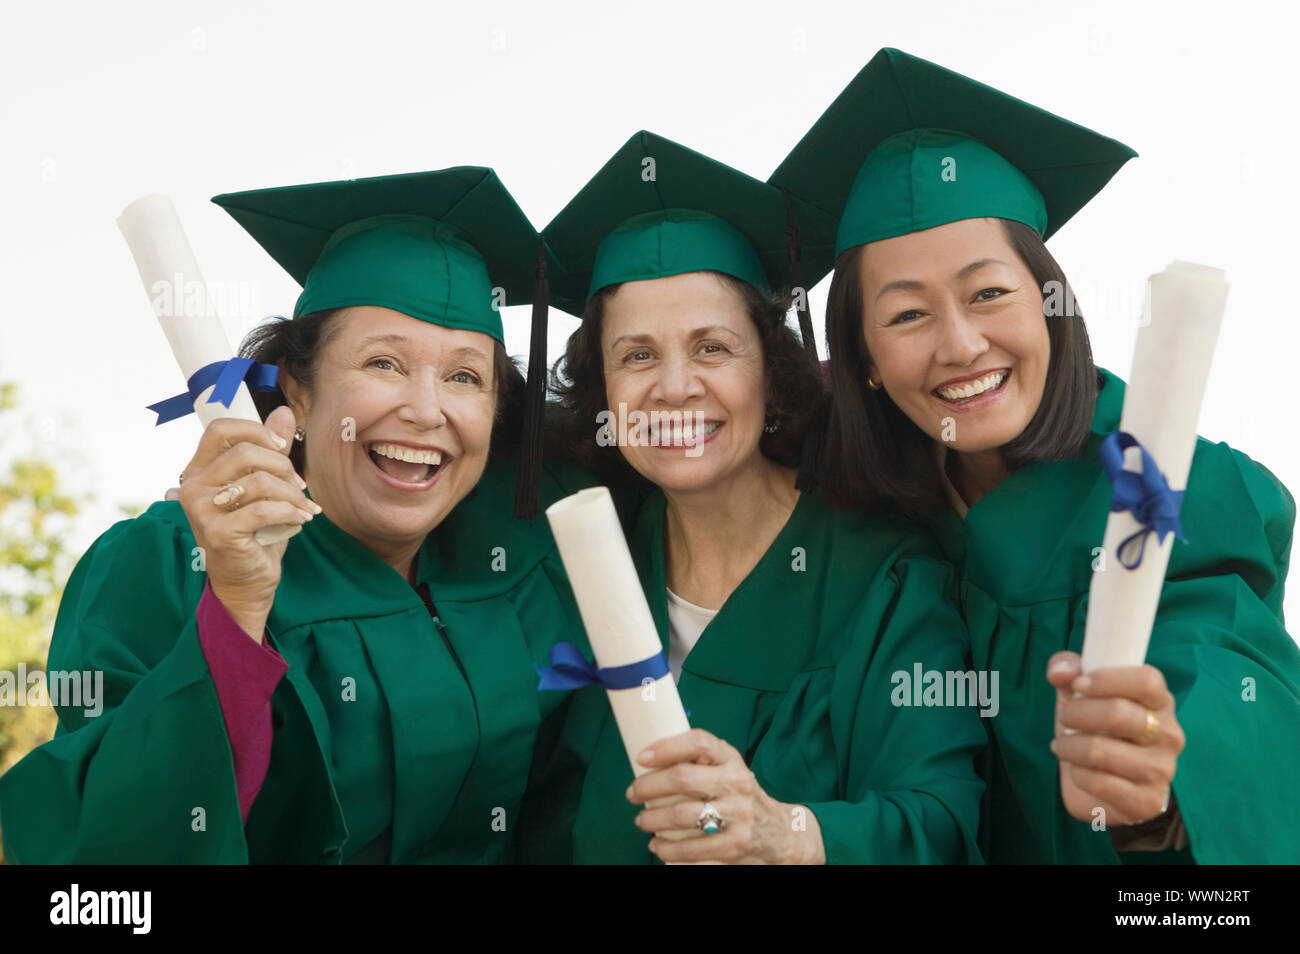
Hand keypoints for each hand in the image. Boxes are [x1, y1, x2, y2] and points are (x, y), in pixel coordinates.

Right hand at [177, 406, 318, 641]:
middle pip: (245, 452)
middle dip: (283, 466)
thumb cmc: (256, 532)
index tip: (282, 448)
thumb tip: (286, 412)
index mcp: (199, 470)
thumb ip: (272, 451)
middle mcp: (192, 487)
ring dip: (293, 493)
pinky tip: (300, 521)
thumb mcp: (266, 487)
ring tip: (306, 508)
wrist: (247, 582)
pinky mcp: (218, 533)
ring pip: (258, 480)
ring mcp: (201, 511)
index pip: (221, 429)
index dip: (256, 431)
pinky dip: (290, 512)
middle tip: (301, 486)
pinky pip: (263, 509)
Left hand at [625, 728, 825, 863]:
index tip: (641, 757)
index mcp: (731, 759)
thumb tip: (648, 760)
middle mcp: (736, 783)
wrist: (780, 833)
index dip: (667, 747)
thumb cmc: (739, 796)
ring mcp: (737, 814)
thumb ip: (699, 763)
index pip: (698, 742)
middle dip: (648, 786)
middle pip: (682, 778)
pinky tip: (657, 846)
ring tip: (642, 820)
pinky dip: (666, 849)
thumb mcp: (728, 769)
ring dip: (652, 819)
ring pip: (681, 815)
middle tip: (633, 794)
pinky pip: (691, 848)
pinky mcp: (735, 844)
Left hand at [1047, 651, 1183, 826]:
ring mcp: (1161, 770)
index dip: (1107, 679)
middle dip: (1076, 713)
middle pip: (1119, 714)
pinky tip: (1077, 770)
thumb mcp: (1080, 694)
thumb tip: (1059, 672)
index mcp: (1159, 702)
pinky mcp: (1147, 802)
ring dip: (1069, 746)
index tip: (1078, 684)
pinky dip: (1077, 774)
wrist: (1104, 787)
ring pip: (1101, 751)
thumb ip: (1068, 669)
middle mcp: (1169, 735)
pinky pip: (1100, 783)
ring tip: (1064, 746)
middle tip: (1065, 718)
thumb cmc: (1095, 729)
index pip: (1147, 681)